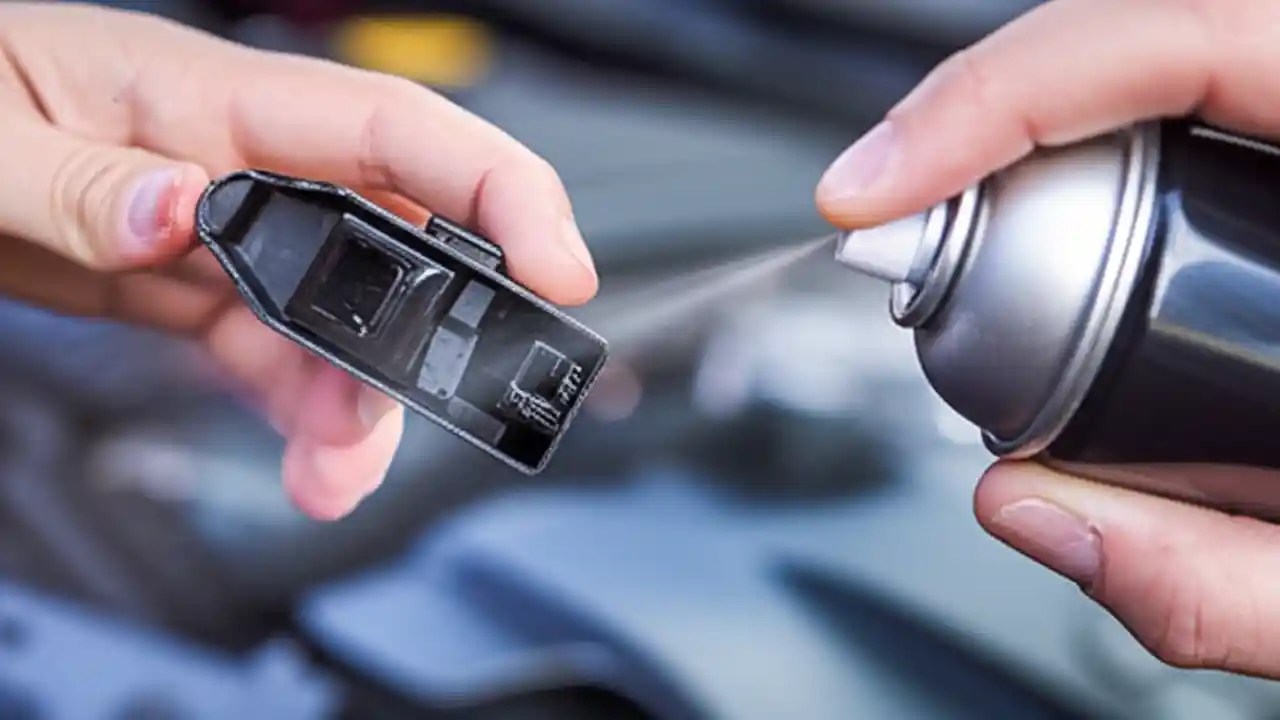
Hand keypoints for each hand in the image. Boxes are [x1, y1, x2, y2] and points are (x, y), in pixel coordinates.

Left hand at [0, 5, 596, 520]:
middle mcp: (247, 166)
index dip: (499, 193)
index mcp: (216, 102)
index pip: (398, 134)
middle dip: (435, 332)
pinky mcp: (206, 289)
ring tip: (338, 470)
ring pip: (349, 323)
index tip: (557, 268)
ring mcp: (234, 232)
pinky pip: (284, 359)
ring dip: (362, 406)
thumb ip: (84, 184)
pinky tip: (311, 465)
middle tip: (443, 405)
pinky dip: (307, 420)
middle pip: (399, 242)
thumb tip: (179, 213)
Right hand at [816, 0, 1279, 676]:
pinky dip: (1103, 179)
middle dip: (987, 132)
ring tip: (976, 248)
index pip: (1175, 36)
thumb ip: (1231, 582)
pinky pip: (1202, 126)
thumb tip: (1030, 510)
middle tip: (902, 230)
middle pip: (1145, 47)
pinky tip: (1080, 258)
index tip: (871, 186)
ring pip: (1163, 87)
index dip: (986, 98)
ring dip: (1042, 155)